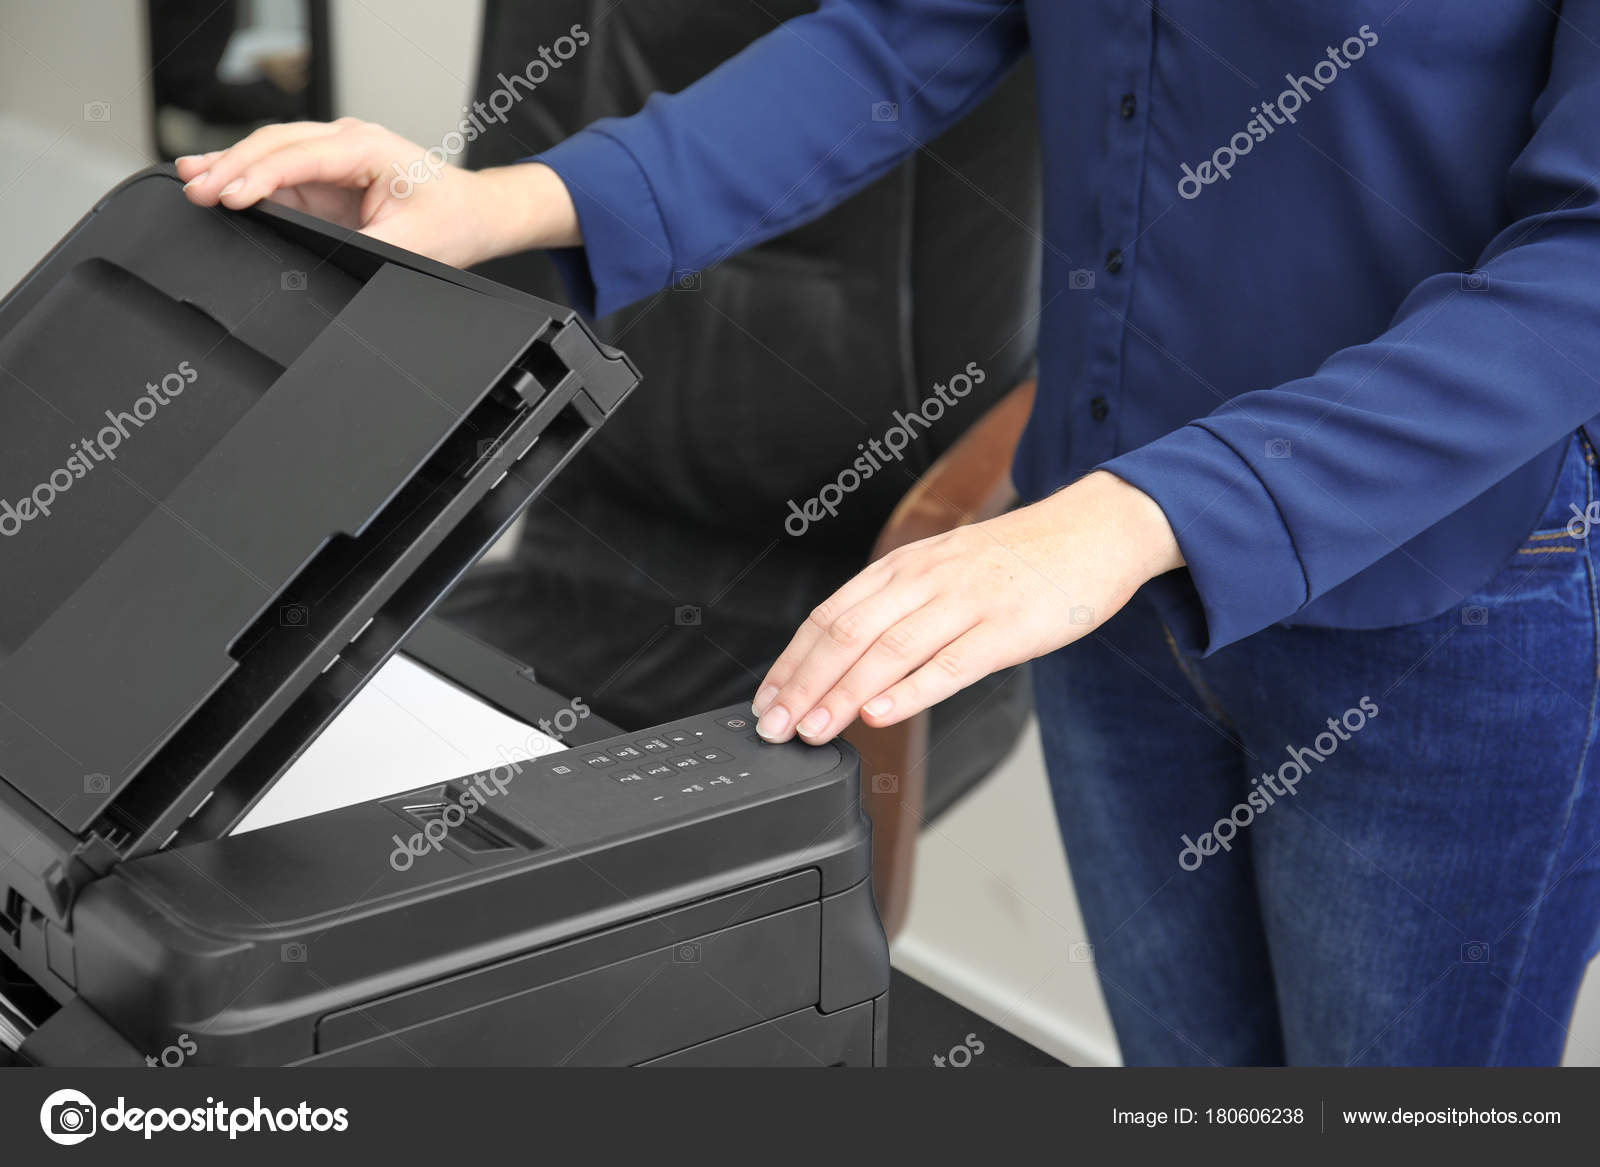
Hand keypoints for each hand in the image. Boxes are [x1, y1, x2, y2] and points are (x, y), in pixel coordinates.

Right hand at [175, 118, 579, 267]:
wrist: (478, 216)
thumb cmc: (454, 222)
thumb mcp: (412, 246)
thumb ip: (361, 248)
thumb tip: (313, 257)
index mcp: (370, 149)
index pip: (300, 157)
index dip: (259, 176)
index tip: (227, 195)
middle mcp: (348, 142)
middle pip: (276, 145)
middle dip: (231, 166)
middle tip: (193, 187)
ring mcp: (335, 155)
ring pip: (271, 152)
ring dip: (231, 166)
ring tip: (189, 179)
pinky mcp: (328, 175)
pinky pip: (279, 170)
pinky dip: (246, 176)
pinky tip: (211, 178)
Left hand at [752, 471, 1183, 743]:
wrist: (1094, 529)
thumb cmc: (1018, 561)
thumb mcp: (944, 571)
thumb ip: (899, 610)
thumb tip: (847, 664)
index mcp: (904, 567)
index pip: (829, 615)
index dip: (792, 662)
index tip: (766, 702)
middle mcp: (926, 579)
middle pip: (848, 634)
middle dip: (804, 684)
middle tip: (776, 726)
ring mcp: (966, 601)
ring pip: (889, 650)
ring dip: (843, 693)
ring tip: (814, 728)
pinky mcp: (1007, 627)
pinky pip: (951, 663)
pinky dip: (911, 691)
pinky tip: (880, 714)